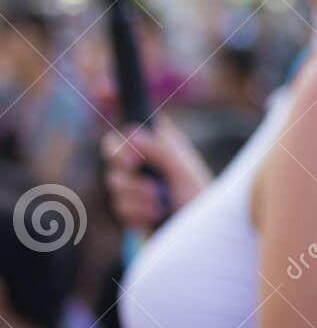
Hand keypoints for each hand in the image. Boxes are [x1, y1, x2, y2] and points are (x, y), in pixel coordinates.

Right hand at [102, 116, 211, 233]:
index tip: (104, 94)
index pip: (130, 123)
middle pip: (111, 151)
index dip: (114, 106)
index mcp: (159, 143)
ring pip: (114, 183)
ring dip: (138, 195)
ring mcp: (135, 184)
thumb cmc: (199, 196)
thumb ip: (158, 150)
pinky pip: (120, 207)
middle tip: (137, 169)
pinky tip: (155, 215)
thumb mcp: (182, 169)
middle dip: (125, 164)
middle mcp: (144, 160)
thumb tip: (130, 131)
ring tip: (160, 202)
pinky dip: (138, 212)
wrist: (202, 234)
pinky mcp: (130, 209)